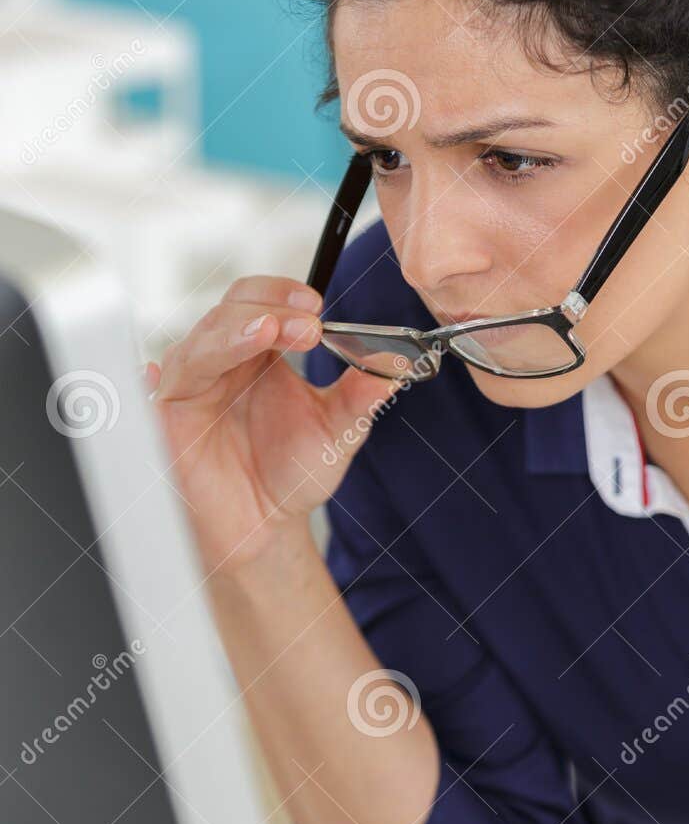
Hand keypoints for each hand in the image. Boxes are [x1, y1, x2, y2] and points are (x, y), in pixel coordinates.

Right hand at [146, 276, 394, 576]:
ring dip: (232, 333)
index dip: (283, 295)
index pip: (261, 300)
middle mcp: (221, 361)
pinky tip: (159, 372)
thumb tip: (396, 363)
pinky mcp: (166, 421)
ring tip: (267, 331)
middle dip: (268, 310)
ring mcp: (190, 387)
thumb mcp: (337, 431)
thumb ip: (362, 396)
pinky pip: (156, 393)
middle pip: (229, 311)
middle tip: (306, 326)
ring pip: (198, 345)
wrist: (267, 527)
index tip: (317, 310)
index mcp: (257, 351)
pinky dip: (159, 379)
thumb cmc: (291, 473)